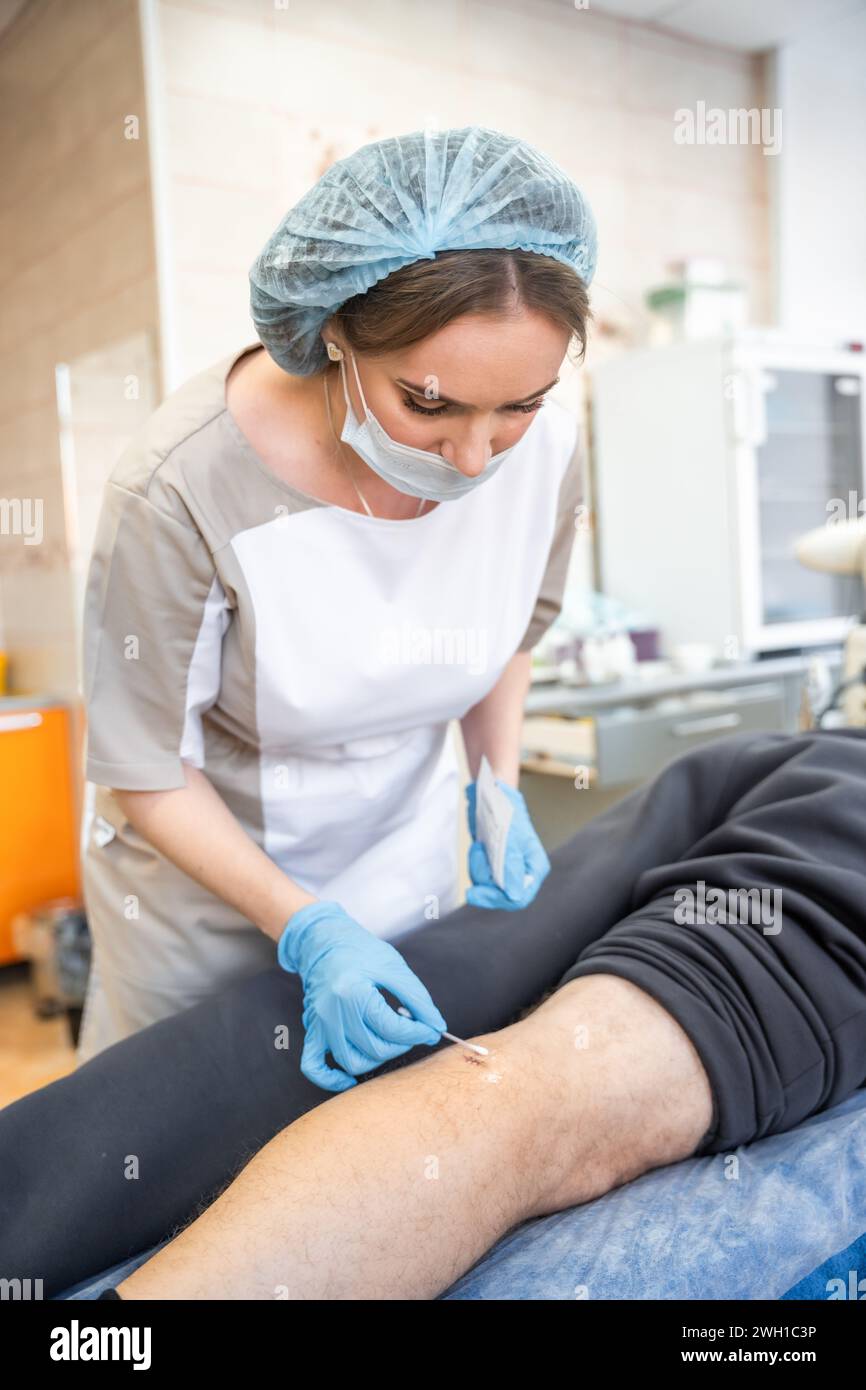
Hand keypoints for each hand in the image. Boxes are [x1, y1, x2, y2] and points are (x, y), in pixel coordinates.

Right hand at [277, 900, 447, 1092]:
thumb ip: (417, 998)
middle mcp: (333, 1012)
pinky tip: (350, 1079)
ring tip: (389, 1038)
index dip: (419, 1032)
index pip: (392, 1028)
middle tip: (413, 1030)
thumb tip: (436, 1026)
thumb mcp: (394, 967)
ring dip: (378, 1058)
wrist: (325, 941)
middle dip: (402, 1044)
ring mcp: (319, 1024)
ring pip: (352, 1062)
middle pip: (375, 1048)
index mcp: (354, 993)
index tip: (432, 1030)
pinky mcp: (312, 1030)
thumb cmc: (360, 950)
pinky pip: (314, 1066)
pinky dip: (332, 1080)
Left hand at [464, 776, 549, 909]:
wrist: (493, 794)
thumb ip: (513, 869)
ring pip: (487, 885)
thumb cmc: (507, 813)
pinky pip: (480, 875)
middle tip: (477, 856)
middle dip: (484, 878)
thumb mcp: (510, 841)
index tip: (475, 892)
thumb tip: (516, 897)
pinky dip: (475, 862)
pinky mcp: (493, 863)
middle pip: (501, 895)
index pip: (519, 897)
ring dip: (478, 867)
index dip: (497, 899)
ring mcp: (507, 868)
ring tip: (479, 847)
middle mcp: (522, 872)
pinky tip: (478, 847)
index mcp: (535, 868)